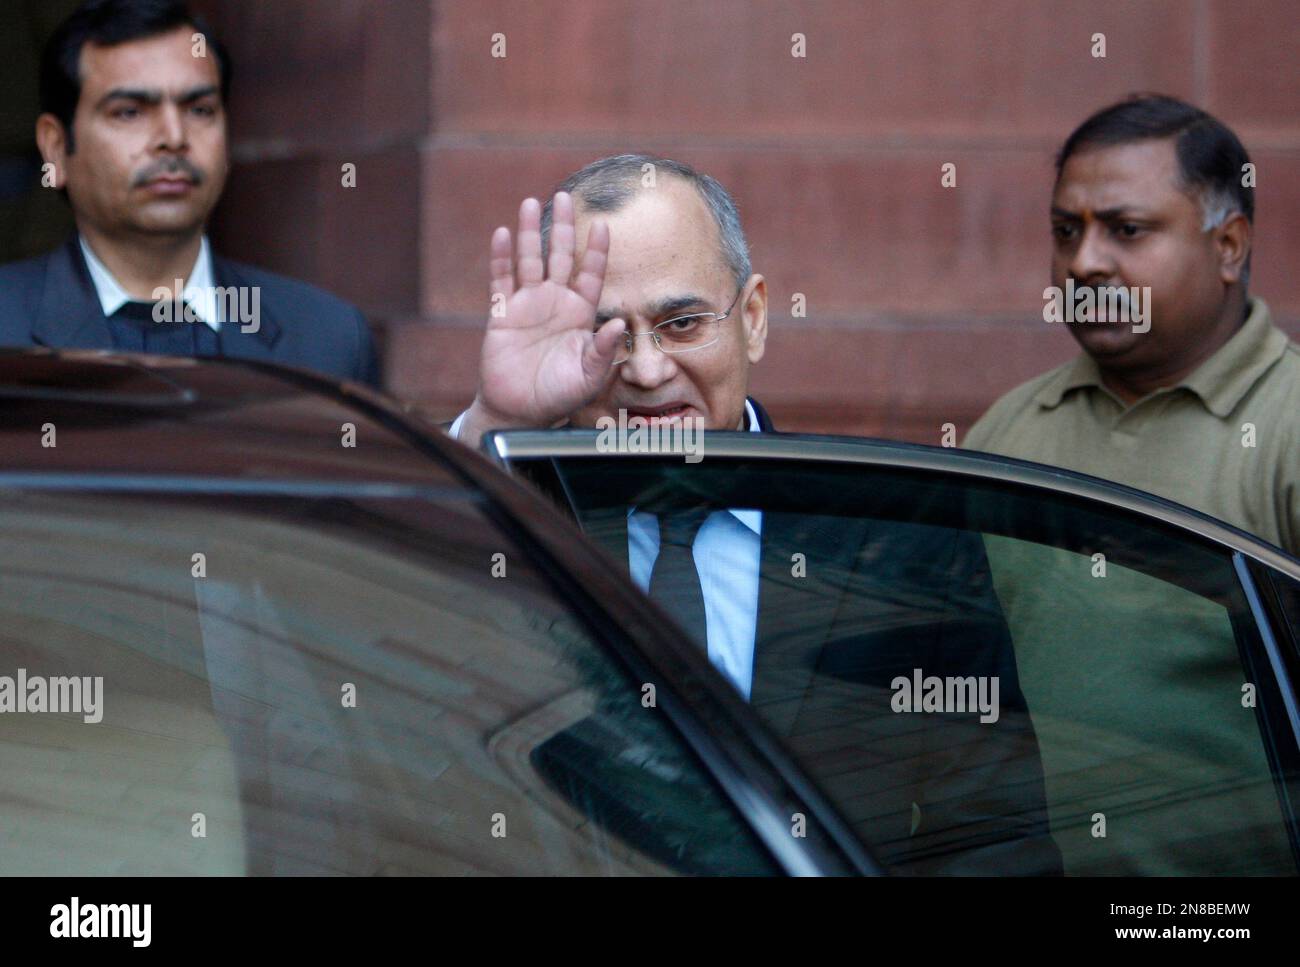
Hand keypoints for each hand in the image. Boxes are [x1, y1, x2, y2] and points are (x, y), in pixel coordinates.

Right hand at [463, 192, 625, 445]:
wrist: (521, 411)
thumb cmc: (560, 395)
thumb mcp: (589, 376)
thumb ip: (603, 350)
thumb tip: (618, 325)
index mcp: (580, 314)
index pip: (590, 274)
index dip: (596, 250)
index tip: (603, 224)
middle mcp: (555, 303)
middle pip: (560, 256)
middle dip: (563, 227)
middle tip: (565, 196)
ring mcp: (528, 305)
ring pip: (530, 260)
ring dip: (531, 233)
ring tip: (532, 203)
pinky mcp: (502, 314)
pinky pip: (501, 280)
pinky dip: (502, 258)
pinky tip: (504, 234)